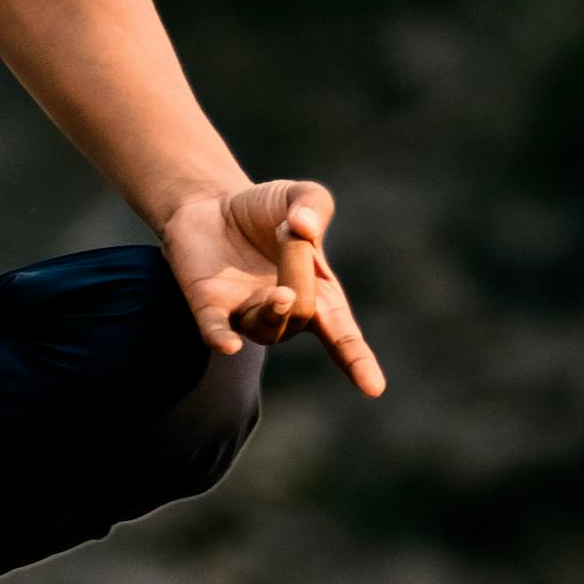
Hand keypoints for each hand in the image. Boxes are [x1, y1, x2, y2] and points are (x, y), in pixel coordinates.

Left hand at [160, 176, 385, 394]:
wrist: (209, 202)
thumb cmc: (264, 209)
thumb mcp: (300, 195)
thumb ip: (314, 203)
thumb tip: (305, 226)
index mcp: (318, 295)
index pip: (343, 337)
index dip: (359, 362)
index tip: (374, 388)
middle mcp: (283, 314)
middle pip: (301, 315)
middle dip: (300, 279)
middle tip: (287, 231)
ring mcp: (245, 313)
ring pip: (266, 330)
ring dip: (275, 314)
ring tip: (281, 294)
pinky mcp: (209, 306)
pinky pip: (215, 331)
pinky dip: (222, 338)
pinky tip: (229, 345)